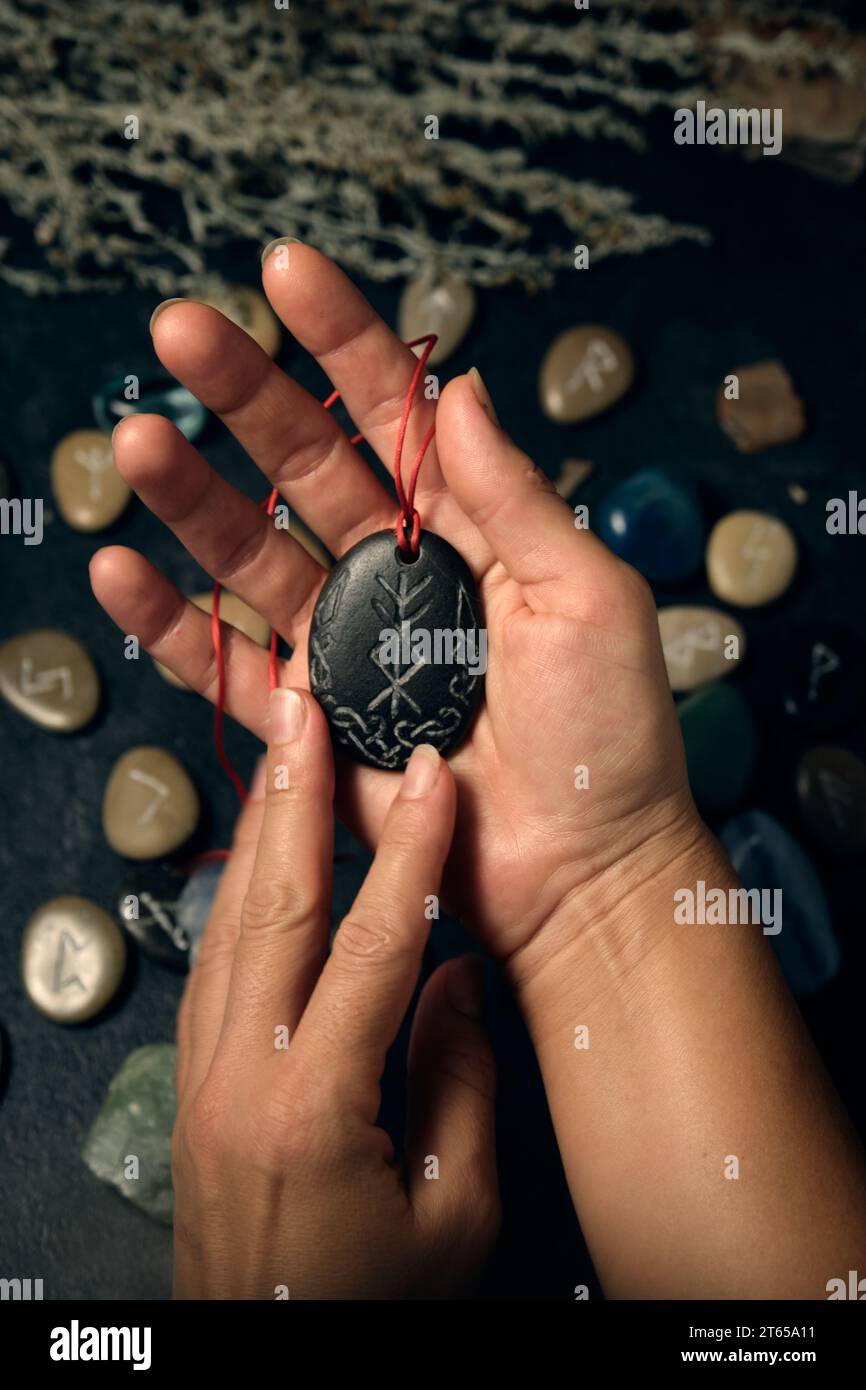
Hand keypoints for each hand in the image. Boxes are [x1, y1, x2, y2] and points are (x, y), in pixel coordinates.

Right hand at [90, 244, 702, 984]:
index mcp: (470, 534)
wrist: (586, 874)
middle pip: (304, 469)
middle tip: (180, 329)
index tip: (284, 271)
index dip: (342, 342)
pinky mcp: (309, 725)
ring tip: (135, 439)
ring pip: (251, 555)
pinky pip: (227, 666)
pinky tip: (121, 572)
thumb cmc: (611, 739)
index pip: (395, 418)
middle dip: (244, 395)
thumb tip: (459, 387)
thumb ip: (513, 494)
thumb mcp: (586, 594)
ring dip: (190, 498)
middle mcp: (398, 581)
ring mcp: (346, 650)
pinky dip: (171, 625)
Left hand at [172, 686, 497, 1298]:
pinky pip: (213, 964)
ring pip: (228, 922)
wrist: (272, 1367)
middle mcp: (241, 1077)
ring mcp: (202, 1078)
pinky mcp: (192, 1085)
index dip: (411, 852)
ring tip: (284, 750)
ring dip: (261, 829)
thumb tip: (451, 976)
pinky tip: (259, 855)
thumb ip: (459, 1080)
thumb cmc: (370, 1311)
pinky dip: (239, 893)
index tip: (432, 775)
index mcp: (316, 1110)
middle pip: (272, 904)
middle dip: (294, 792)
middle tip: (306, 704)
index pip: (373, 946)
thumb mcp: (455, 1216)